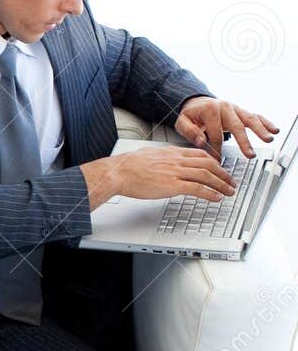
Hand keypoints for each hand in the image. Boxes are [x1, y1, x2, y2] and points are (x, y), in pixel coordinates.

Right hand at [81, 145, 236, 208]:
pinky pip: (197, 188)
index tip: (220, 169)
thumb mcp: (149, 154)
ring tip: (229, 191)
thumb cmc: (128, 165)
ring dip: (221, 184)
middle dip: (223, 173)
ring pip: (207, 175)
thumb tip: (164, 162)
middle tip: (231, 181)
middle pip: (208, 164)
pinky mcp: (172, 185)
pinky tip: (216, 198)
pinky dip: (210, 193)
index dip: (214, 162)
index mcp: (172, 152)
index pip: (200, 154)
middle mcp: (177, 160)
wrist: (118, 172)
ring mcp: (176, 172)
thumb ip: (162, 158)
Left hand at [175, 96, 279, 159]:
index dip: (216, 148)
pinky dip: (266, 123)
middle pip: (236, 126)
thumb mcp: (182, 122)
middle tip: (250, 154)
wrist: (196, 102)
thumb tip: (201, 141)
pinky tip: (274, 130)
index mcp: (210, 110)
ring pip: (250, 119)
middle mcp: (225, 107)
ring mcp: (235, 109)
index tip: (218, 160)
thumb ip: (189, 131)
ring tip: (269, 139)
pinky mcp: (242, 111)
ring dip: (260, 130)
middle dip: (244, 141)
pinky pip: (256, 116)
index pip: (215, 133)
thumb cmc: (191, 114)